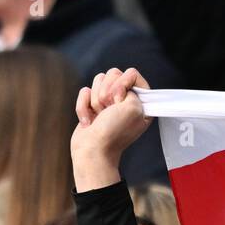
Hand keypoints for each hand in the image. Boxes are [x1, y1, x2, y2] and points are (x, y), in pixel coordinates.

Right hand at [71, 67, 153, 190]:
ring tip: (100, 116)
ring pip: (98, 81)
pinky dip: (83, 106)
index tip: (120, 100)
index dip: (124, 83)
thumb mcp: (133, 108)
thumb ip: (133, 89)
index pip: (133, 75)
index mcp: (141, 103)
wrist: (93, 150)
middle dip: (107, 91)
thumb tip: (118, 84)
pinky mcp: (92, 106)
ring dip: (95, 100)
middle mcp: (126, 101)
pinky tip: (89, 121)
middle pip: (113, 74)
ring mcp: (108, 103)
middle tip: (109, 110)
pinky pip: (84, 91)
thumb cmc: (114, 133)